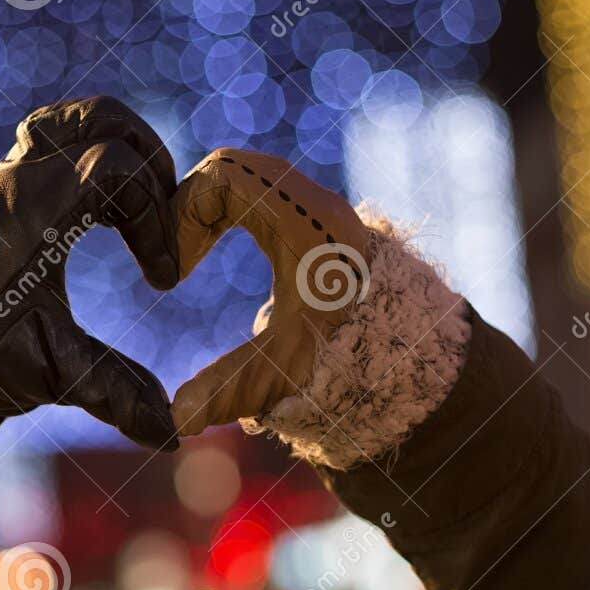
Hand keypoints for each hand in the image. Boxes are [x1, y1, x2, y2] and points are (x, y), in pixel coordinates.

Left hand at [0, 97, 180, 449]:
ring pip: (68, 123)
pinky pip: (50, 147)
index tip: (162, 280)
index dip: (155, 218)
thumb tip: (171, 432)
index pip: (117, 171)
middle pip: (97, 119)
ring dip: (116, 147)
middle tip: (168, 205)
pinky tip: (107, 213)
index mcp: (30, 211)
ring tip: (142, 198)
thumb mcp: (50, 375)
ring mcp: (1, 180)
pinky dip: (89, 162)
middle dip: (148, 155)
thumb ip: (117, 394)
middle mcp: (13, 181)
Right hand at [169, 149, 371, 436]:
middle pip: (234, 170)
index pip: (226, 176)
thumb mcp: (284, 371)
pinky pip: (264, 194)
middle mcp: (316, 205)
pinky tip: (217, 251)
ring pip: (250, 180)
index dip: (187, 211)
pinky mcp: (319, 222)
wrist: (414, 357)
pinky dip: (232, 214)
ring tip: (191, 255)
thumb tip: (176, 418)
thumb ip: (228, 390)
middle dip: (193, 207)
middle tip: (177, 253)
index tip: (181, 266)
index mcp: (306, 223)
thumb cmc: (352, 360)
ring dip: (212, 211)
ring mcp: (319, 209)